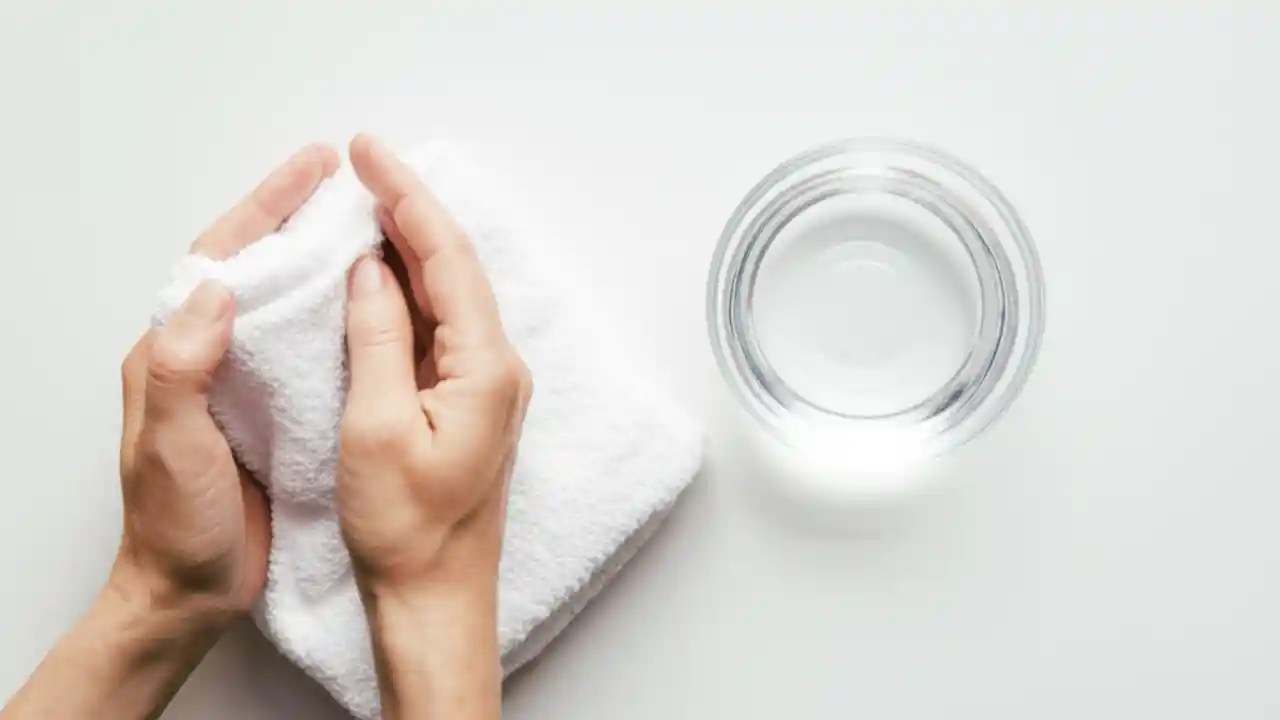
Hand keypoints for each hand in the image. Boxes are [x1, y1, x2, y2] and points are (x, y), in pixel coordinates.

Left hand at [1, 143, 338, 719]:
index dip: (266, 207)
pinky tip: (371, 305)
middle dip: (297, 216)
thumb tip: (217, 288)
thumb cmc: (175, 522)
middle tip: (349, 181)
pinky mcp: (275, 412)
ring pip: (285, 302)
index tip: (314, 169)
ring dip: (322, 259)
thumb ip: (182, 365)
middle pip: (255, 266)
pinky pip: (308, 347)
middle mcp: (208, 355)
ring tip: (369, 226)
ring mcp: (243, 382)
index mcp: (174, 350)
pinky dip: (337, 314)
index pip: (220, 258)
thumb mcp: (169, 442)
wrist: (190, 591)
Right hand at [337, 134, 530, 719]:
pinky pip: (441, 325)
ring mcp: (488, 383)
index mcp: (486, 367)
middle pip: (455, 265)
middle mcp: (500, 367)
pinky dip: (410, 288)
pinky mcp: (469, 400)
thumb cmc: (407, 529)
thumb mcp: (376, 426)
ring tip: (367, 197)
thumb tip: (371, 267)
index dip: (407, 196)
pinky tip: (383, 268)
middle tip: (364, 160)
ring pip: (449, 292)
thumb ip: (376, 337)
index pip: (447, 257)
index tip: (369, 152)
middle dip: (410, 206)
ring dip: (409, 243)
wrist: (435, 595)